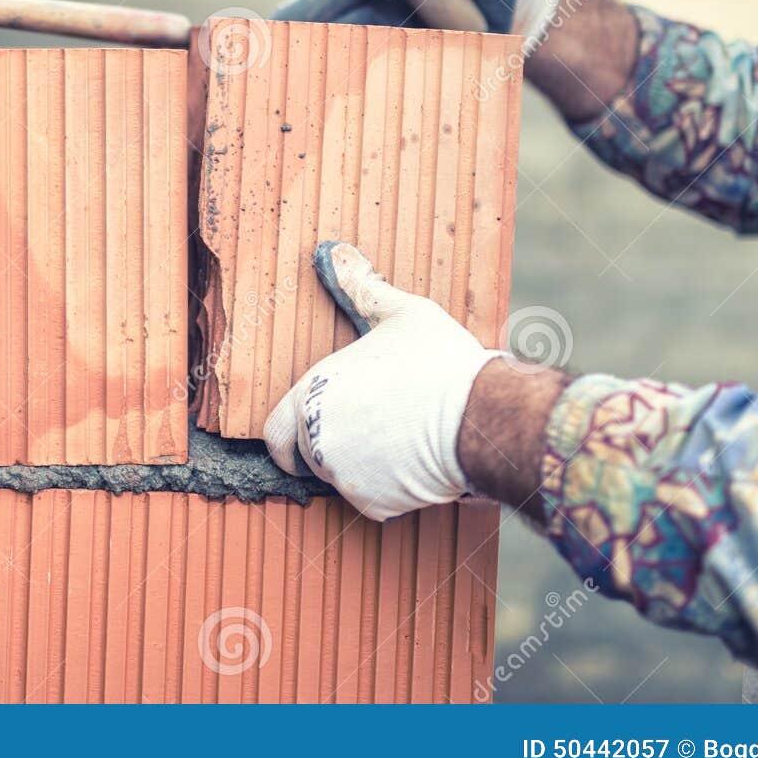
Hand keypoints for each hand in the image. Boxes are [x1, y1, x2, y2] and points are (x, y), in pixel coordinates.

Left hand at [263, 242, 505, 520]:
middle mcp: (316, 438)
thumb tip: (337, 254)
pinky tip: (414, 462)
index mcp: (312, 393)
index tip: (314, 431)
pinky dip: (388, 489)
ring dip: (361, 466)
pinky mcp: (373, 503)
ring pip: (340, 478)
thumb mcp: (402, 313)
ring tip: (399, 439)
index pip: (275, 431)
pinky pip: (372, 501)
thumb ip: (362, 289)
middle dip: (332, 447)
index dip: (291, 435)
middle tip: (373, 430)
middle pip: (308, 456)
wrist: (483, 415)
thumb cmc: (441, 363)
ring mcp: (342, 474)